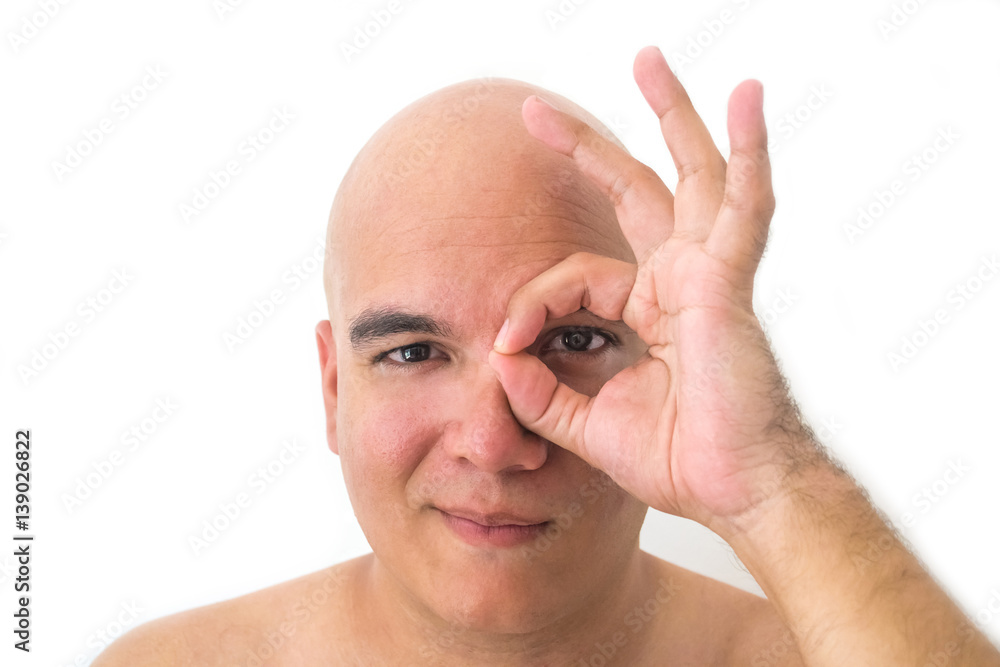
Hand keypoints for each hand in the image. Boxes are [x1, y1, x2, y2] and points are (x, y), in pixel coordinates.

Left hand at [488, 46, 825, 532]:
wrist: (734, 490)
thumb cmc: (678, 458)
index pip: (572, 276)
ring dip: (671, 116)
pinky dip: (749, 151)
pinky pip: (743, 205)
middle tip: (537, 113)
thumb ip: (539, 391)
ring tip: (648, 60)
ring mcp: (707, 272)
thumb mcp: (586, 423)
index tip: (503, 347)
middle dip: (588, 148)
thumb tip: (497, 357)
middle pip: (636, 190)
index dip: (530, 304)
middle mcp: (677, 278)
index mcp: (645, 308)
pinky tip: (747, 99)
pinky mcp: (728, 280)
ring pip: (690, 174)